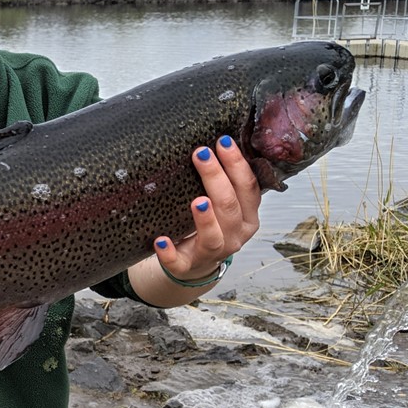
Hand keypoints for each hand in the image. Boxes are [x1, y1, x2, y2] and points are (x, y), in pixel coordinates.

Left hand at [154, 135, 261, 281]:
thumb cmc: (209, 225)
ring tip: (197, 200)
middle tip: (201, 154)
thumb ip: (223, 181)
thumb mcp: (223, 205)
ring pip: (214, 237)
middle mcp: (235, 235)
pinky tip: (160, 240)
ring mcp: (212, 253)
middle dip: (216, 179)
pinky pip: (178, 262)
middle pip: (230, 207)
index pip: (248, 188)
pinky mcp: (187, 266)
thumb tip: (211, 141)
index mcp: (247, 216)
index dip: (237, 165)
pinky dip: (169, 252)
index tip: (222, 141)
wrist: (193, 264)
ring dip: (205, 218)